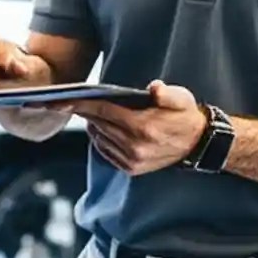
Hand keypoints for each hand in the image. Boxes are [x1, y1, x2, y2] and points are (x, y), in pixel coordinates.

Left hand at [58, 80, 207, 175]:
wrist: (198, 143)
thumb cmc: (185, 115)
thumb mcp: (181, 98)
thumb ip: (166, 93)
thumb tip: (154, 88)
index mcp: (143, 127)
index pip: (102, 111)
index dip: (79, 103)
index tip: (59, 100)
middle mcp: (134, 146)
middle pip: (97, 124)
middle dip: (82, 111)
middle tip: (69, 100)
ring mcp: (132, 160)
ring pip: (99, 138)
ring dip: (92, 124)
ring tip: (89, 112)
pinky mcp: (131, 169)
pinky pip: (105, 152)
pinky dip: (99, 139)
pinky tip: (101, 128)